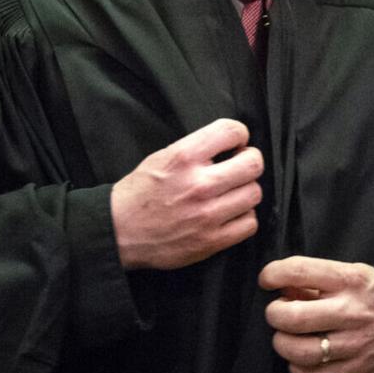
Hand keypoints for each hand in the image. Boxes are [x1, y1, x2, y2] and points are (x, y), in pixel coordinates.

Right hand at [110, 118, 263, 269]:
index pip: (231, 131)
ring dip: (246, 191)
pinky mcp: (211, 241)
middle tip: (239, 167)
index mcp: (184, 157)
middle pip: (253, 165)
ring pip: (254, 193)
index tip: (236, 143)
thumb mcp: (162, 156)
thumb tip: (231, 144)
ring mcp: (207, 214)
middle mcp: (199, 184)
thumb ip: (197, 148)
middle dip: (249, 161)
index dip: (239, 135)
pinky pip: (249, 224)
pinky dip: (243, 217)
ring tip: (232, 192)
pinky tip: (230, 214)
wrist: (119, 231)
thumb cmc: (140, 193)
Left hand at [259, 256, 373, 372]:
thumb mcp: (349, 272)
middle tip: (277, 312)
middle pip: (294, 317)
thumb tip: (279, 287)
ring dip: (282, 343)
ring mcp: (354, 343)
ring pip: (301, 351)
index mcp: (349, 280)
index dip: (273, 274)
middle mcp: (351, 311)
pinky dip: (298, 368)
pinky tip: (301, 357)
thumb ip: (315, 280)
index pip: (300, 271)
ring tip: (286, 336)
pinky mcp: (356, 368)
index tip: (267, 279)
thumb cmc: (370, 293)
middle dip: (274, 313)